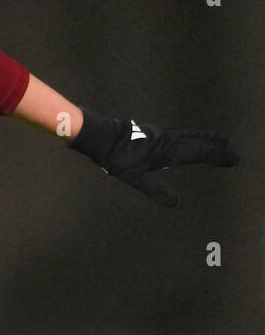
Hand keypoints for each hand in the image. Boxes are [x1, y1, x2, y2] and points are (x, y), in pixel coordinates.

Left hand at [68, 111, 238, 206]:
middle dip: (214, 145)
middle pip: (197, 142)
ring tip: (215, 140)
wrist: (100, 136)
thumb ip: (155, 189)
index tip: (233, 159)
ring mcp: (159, 133)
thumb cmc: (116, 157)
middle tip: (230, 147)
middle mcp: (168, 139)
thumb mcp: (134, 177)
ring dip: (203, 138)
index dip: (217, 156)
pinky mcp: (151, 131)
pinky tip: (184, 139)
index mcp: (168, 150)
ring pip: (188, 136)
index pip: (200, 153)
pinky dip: (189, 136)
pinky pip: (178, 134)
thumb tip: (175, 202)